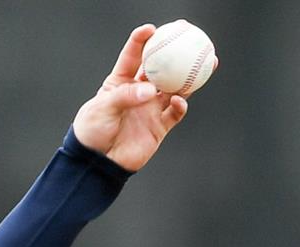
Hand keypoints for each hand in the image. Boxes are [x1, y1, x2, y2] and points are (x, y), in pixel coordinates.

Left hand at [71, 25, 189, 172]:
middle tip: (190, 36)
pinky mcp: (159, 126)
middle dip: (176, 50)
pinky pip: (176, 112)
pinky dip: (180, 105)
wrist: (97, 164)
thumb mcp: (101, 109)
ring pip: (176, 87)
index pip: (132, 56)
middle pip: (162, 67)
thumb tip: (151, 90)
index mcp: (120, 82)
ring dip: (192, 75)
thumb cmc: (92, 132)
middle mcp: (139, 92)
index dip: (142, 40)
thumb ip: (125, 96)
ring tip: (207, 61)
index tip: (152, 29)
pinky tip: (180, 100)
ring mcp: (151, 108)